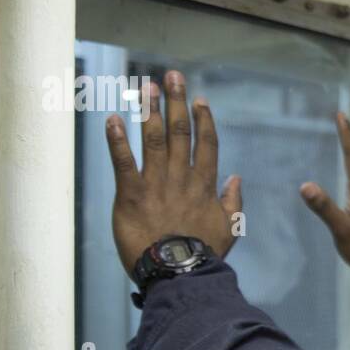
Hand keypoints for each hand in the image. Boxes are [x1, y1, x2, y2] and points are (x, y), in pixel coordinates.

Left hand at [105, 70, 242, 276]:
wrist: (179, 273)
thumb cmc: (204, 254)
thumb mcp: (229, 229)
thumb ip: (233, 202)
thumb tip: (237, 179)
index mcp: (204, 185)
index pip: (206, 144)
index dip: (203, 119)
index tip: (199, 99)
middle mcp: (181, 177)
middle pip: (180, 133)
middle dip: (176, 102)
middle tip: (172, 76)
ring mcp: (155, 184)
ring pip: (154, 140)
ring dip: (150, 111)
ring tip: (146, 87)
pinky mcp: (130, 195)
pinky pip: (123, 162)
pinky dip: (117, 140)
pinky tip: (112, 119)